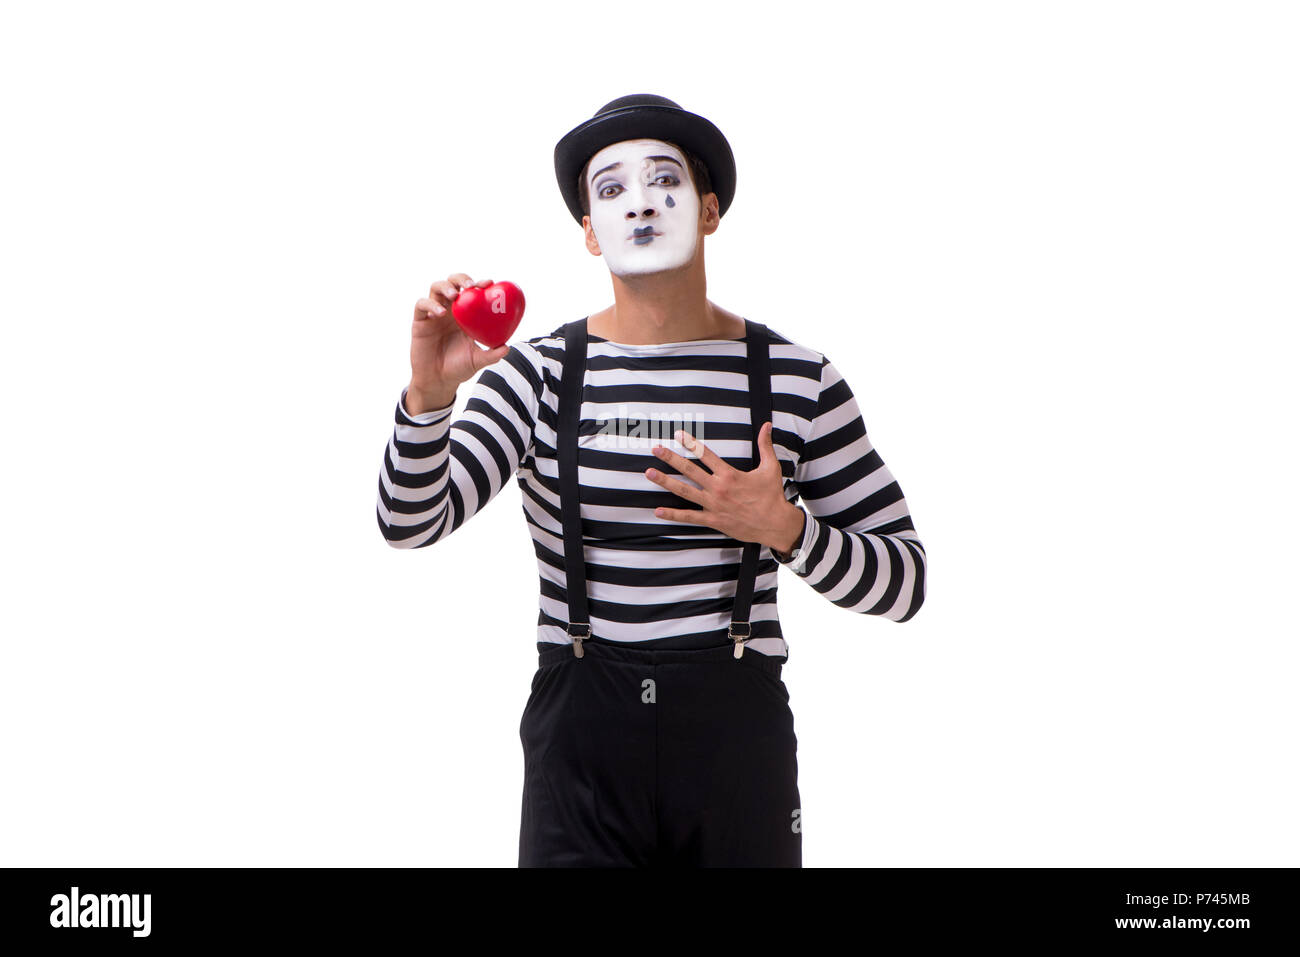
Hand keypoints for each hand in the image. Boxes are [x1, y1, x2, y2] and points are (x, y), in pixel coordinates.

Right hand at [407, 272, 509, 412]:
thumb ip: (491, 355)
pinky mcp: (420, 321)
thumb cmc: (459, 368)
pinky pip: (421, 305)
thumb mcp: (477, 361)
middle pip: (453, 282)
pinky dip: (430, 304)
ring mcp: (434, 314)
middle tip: (470, 285)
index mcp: (465, 315)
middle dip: (461, 278)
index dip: (480, 283)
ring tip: (454, 295)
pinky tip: (440, 313)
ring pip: (436, 288)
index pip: (472, 292)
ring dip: (445, 287)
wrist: (438, 381)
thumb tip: (507, 347)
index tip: (489, 283)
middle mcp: (450, 310)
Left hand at [645, 422, 804, 552]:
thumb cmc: (772, 496)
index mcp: (729, 475)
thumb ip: (765, 445)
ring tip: (649, 474)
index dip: (690, 443)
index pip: (705, 454)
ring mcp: (713, 505)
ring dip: (665, 482)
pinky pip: (690, 517)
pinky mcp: (713, 520)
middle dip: (670, 458)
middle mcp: (718, 488)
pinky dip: (673, 515)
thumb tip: (767, 425)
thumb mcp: (770, 467)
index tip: (677, 434)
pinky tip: (658, 511)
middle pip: (689, 470)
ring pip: (685, 491)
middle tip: (655, 450)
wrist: (775, 524)